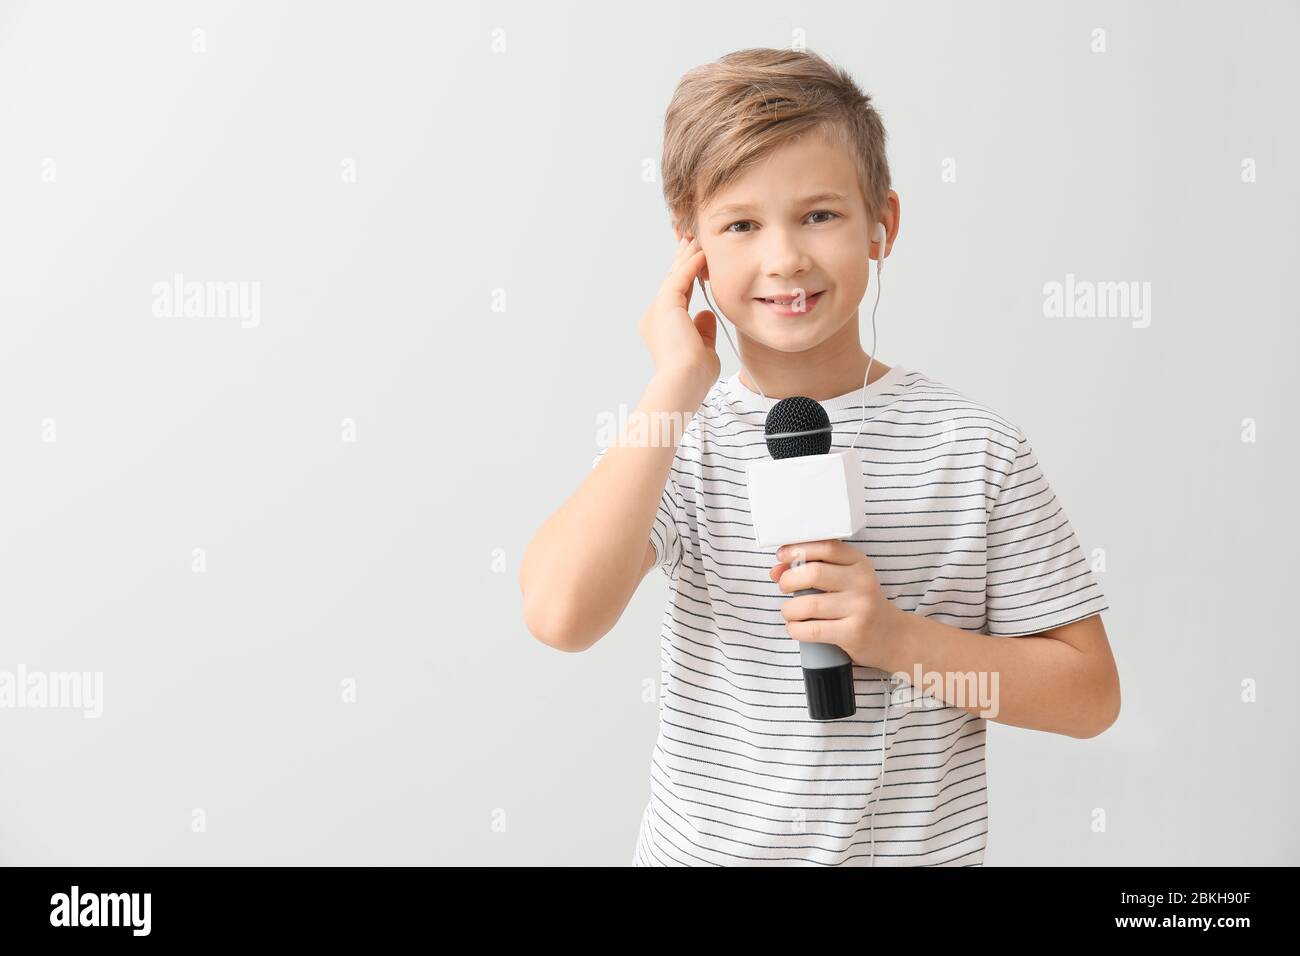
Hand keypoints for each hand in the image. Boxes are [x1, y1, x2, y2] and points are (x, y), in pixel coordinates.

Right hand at [638, 233, 719, 391]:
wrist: (685, 380)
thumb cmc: (694, 374)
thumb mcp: (703, 348)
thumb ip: (703, 330)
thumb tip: (706, 314)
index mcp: (663, 326)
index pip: (677, 294)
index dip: (687, 276)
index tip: (696, 261)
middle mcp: (656, 315)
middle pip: (672, 279)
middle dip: (683, 259)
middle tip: (691, 239)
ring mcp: (659, 309)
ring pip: (675, 275)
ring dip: (687, 256)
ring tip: (697, 238)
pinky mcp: (666, 305)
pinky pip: (680, 278)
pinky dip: (691, 264)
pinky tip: (702, 253)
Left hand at [770, 539, 905, 669]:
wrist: (893, 637)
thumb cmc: (859, 605)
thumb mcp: (846, 580)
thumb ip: (813, 569)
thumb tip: (776, 571)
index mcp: (859, 563)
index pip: (826, 547)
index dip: (798, 549)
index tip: (781, 556)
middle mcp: (862, 582)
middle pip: (813, 573)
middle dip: (788, 580)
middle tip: (784, 588)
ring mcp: (859, 608)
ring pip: (808, 604)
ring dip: (789, 609)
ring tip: (790, 612)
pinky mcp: (853, 633)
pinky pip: (812, 630)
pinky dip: (795, 629)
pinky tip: (795, 628)